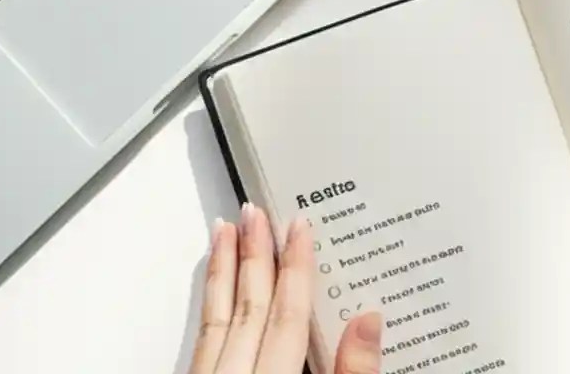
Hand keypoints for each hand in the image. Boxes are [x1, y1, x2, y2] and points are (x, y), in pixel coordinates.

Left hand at [188, 203, 382, 373]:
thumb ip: (351, 372)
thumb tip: (368, 322)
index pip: (288, 315)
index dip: (295, 268)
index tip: (298, 227)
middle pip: (247, 308)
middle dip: (253, 256)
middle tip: (254, 213)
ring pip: (215, 318)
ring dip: (222, 270)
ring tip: (223, 231)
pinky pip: (201, 335)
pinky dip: (208, 303)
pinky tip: (212, 286)